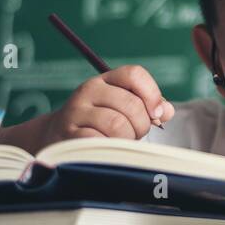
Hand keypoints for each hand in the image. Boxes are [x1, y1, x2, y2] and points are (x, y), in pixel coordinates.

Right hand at [1, 65, 176, 152]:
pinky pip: (99, 141)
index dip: (152, 94)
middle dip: (141, 125)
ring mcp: (76, 111)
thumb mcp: (120, 109)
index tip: (157, 115)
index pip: (134, 74)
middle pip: (130, 104)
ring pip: (117, 124)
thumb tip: (168, 111)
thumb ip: (146, 107)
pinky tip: (106, 151)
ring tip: (121, 143)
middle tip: (135, 135)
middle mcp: (89, 90)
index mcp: (106, 80)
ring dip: (127, 139)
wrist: (56, 138)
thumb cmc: (97, 125)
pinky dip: (110, 149)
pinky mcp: (68, 134)